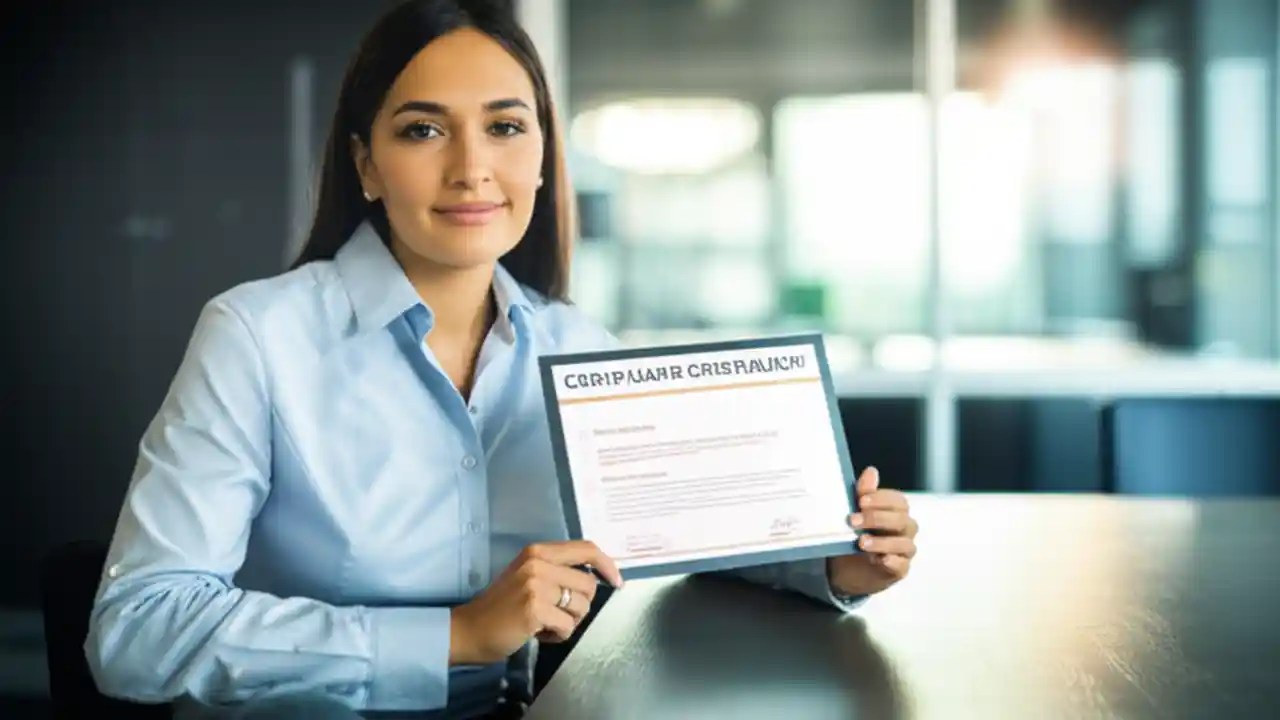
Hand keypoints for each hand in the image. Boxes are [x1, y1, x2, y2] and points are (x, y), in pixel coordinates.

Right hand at [449, 540, 622, 665]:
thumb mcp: (527, 576)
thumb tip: (596, 577)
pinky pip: (568, 626)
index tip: (617, 581)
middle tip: (557, 614)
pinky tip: (538, 634)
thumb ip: (556, 571)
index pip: (586, 548)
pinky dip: (558, 635)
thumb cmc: (500, 607)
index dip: (607, 564)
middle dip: (580, 605)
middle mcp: (538, 562)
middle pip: (589, 584)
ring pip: (581, 606)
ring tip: (545, 623)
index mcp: (538, 551)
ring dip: (569, 622)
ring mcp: (536, 585)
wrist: (469, 629)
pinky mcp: (534, 608)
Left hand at [827, 467, 917, 596]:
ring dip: (882, 542)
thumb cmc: (857, 535)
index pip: (898, 501)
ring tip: (861, 542)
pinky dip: (891, 561)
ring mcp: (904, 551)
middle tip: (853, 520)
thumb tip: (871, 471)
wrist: (848, 568)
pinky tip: (879, 559)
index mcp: (897, 512)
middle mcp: (905, 530)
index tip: (861, 500)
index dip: (881, 499)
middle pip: (901, 520)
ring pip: (903, 544)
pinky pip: (901, 565)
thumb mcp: (856, 513)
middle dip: (876, 519)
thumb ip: (864, 493)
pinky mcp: (899, 570)